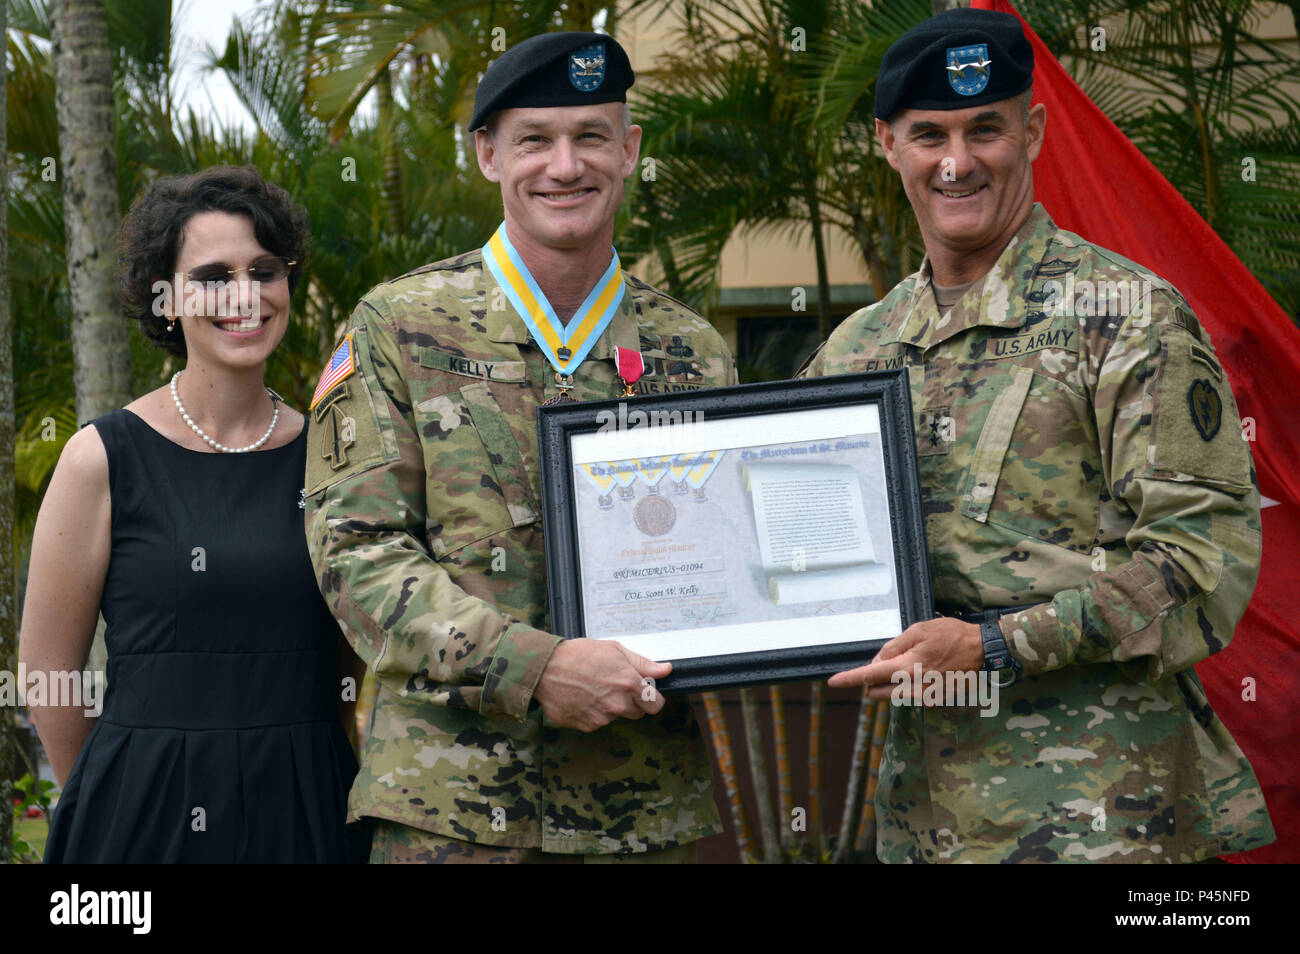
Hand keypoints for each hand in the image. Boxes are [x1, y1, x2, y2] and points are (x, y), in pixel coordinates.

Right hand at [533, 639, 671, 731]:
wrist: (546, 668)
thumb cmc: (579, 655)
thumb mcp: (614, 650)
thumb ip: (643, 664)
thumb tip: (665, 670)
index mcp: (629, 683)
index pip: (656, 705)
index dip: (652, 699)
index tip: (646, 694)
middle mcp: (618, 704)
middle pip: (638, 714)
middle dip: (631, 703)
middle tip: (614, 687)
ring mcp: (602, 717)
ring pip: (616, 717)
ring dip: (610, 707)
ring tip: (594, 689)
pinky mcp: (587, 726)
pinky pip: (598, 722)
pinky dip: (593, 713)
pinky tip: (583, 698)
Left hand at [827, 618, 983, 702]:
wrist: (984, 651)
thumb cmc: (952, 635)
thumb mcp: (919, 630)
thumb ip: (894, 647)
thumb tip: (877, 662)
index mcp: (908, 666)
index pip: (870, 675)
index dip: (848, 679)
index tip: (833, 682)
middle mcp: (914, 686)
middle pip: (877, 692)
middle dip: (871, 682)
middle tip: (884, 665)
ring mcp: (925, 696)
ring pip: (893, 697)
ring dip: (889, 686)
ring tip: (907, 665)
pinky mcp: (935, 701)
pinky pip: (910, 697)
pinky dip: (906, 687)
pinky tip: (922, 671)